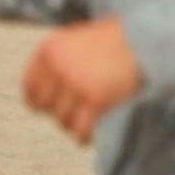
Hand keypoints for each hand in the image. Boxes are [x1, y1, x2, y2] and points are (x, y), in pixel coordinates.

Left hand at [22, 18, 144, 143]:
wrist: (144, 39)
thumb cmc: (112, 38)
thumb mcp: (76, 39)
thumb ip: (57, 60)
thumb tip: (39, 92)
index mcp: (49, 50)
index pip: (29, 87)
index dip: (38, 101)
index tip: (47, 108)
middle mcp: (57, 67)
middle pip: (45, 107)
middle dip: (59, 111)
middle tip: (74, 112)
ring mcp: (75, 84)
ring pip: (62, 121)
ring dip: (74, 124)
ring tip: (87, 119)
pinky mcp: (95, 100)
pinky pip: (80, 130)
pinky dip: (84, 136)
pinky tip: (90, 135)